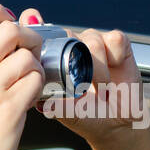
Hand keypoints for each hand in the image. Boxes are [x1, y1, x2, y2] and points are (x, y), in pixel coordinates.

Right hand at [0, 0, 45, 149]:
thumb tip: (10, 30)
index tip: (6, 18)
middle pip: (8, 30)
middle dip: (28, 38)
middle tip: (30, 54)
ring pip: (28, 57)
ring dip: (37, 69)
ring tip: (29, 85)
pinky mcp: (8, 109)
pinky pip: (37, 82)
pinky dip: (40, 89)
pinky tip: (30, 101)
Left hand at [18, 7, 146, 144]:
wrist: (118, 122)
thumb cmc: (88, 116)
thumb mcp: (68, 114)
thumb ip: (55, 106)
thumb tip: (42, 104)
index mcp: (52, 60)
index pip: (40, 35)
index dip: (33, 26)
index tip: (32, 30)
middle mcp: (71, 47)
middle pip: (66, 35)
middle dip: (72, 57)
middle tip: (80, 85)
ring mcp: (94, 44)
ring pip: (91, 40)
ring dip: (96, 68)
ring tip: (99, 88)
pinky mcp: (117, 45)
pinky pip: (114, 39)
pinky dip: (114, 58)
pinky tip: (113, 73)